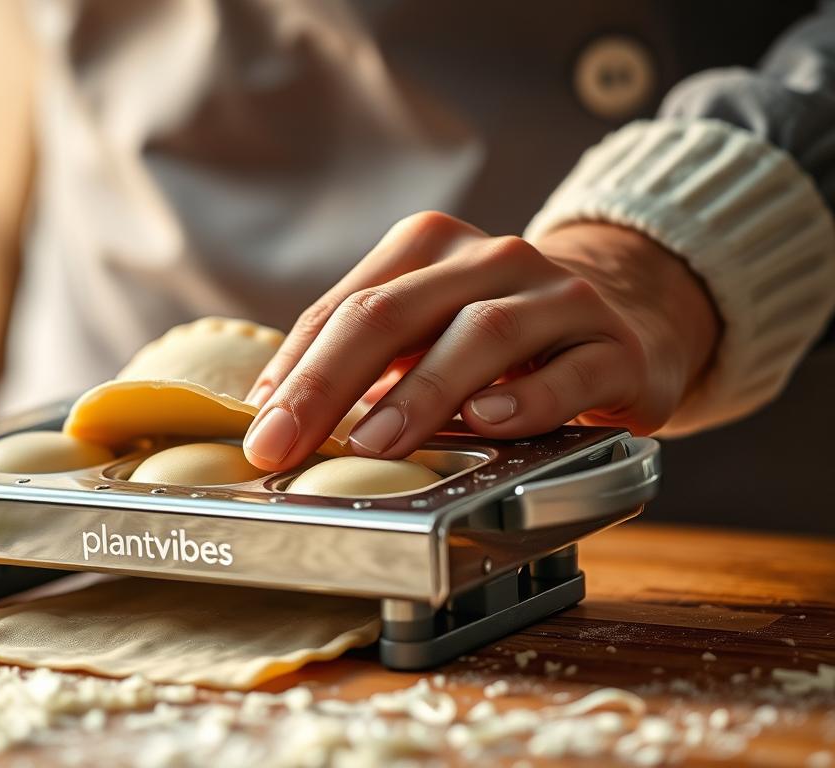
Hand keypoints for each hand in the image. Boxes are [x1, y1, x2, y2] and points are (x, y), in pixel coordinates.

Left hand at [242, 211, 718, 470]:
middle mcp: (492, 259)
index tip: (262, 431)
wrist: (627, 323)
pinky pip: (570, 374)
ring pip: (480, 335)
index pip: (344, 308)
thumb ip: (361, 362)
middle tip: (291, 442)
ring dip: (421, 392)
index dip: (295, 371)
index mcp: (428, 247)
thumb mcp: (424, 333)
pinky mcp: (615, 348)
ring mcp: (558, 298)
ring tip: (375, 443)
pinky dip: (526, 399)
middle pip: (394, 313)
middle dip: (330, 382)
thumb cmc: (500, 339)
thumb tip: (277, 418)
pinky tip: (488, 422)